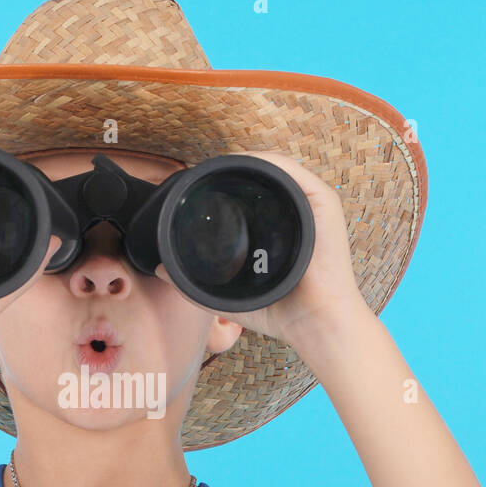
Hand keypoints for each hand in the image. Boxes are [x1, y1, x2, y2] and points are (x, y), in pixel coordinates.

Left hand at [155, 149, 367, 346]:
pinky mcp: (325, 202)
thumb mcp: (227, 296)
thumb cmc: (280, 313)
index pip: (249, 193)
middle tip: (199, 173)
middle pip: (261, 176)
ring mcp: (312, 204)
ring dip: (244, 161)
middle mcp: (296, 211)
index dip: (222, 184)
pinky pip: (293, 171)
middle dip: (230, 170)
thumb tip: (160, 269)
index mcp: (279, 226)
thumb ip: (193, 285)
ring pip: (274, 168)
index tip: (195, 186)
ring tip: (215, 165)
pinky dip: (267, 162)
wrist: (316, 325)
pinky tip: (243, 165)